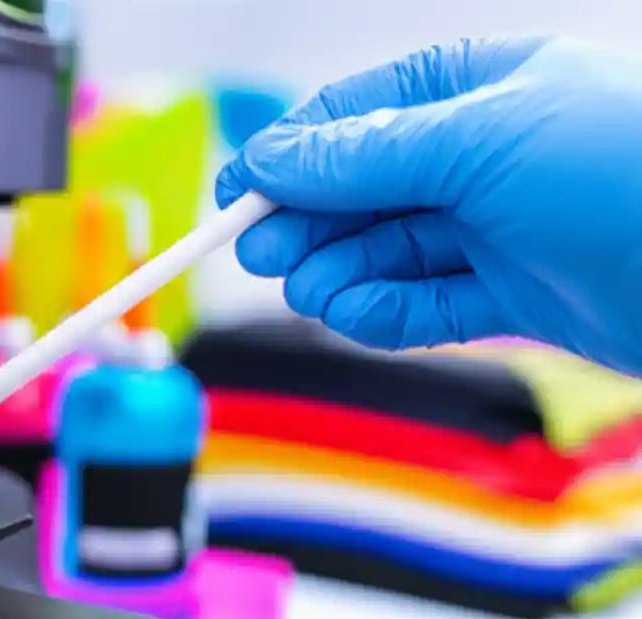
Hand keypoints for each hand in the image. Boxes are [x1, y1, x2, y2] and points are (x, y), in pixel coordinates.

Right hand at [216, 37, 641, 373]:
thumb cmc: (626, 167)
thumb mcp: (477, 140)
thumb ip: (364, 156)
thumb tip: (273, 158)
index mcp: (474, 87)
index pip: (354, 118)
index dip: (288, 157)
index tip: (233, 196)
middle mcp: (481, 154)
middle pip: (362, 190)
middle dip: (310, 223)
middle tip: (264, 255)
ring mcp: (498, 227)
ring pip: (388, 252)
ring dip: (341, 273)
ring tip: (313, 292)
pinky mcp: (515, 295)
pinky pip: (428, 304)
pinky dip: (385, 313)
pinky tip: (355, 315)